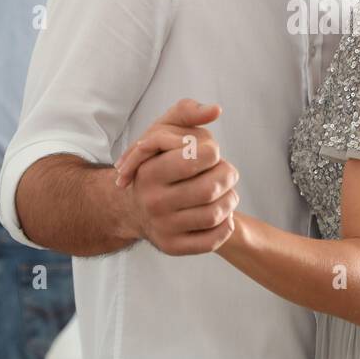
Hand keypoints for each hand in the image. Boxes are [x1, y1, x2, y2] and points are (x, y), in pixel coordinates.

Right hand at [113, 99, 239, 255]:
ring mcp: (163, 227)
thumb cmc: (155, 162)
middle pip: (212, 186)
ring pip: (217, 214)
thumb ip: (188, 112)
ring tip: (225, 192)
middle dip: (228, 175)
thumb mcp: (163, 129)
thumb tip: (215, 110)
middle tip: (225, 173)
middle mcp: (153, 202)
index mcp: (150, 171)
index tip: (208, 154)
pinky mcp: (173, 247)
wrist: (129, 205)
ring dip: (230, 199)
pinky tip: (221, 215)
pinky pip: (212, 240)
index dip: (213, 152)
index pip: (203, 155)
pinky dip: (225, 226)